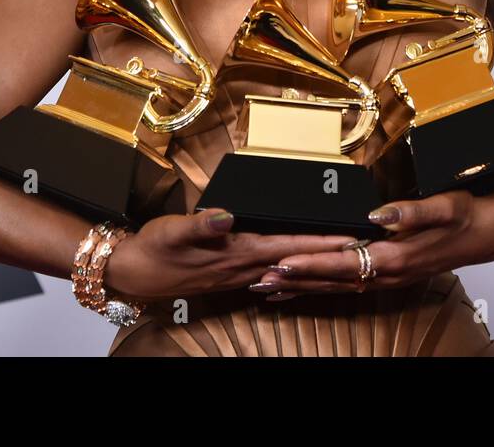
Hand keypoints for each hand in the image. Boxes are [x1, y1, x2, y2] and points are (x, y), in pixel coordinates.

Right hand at [102, 209, 359, 302]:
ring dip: (314, 265)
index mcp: (237, 252)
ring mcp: (237, 275)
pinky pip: (270, 275)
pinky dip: (290, 273)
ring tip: (342, 261)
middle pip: (297, 259)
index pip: (290, 245)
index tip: (351, 238)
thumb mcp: (172, 231)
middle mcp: (243, 268)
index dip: (322, 241)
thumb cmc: (152, 249)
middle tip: (363, 250)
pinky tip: (297, 274)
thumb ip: (201, 225)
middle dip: (330, 255)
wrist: (130, 274)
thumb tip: (227, 217)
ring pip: (286, 270)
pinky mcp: (229, 276)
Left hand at [251, 190, 493, 299]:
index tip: (283, 263)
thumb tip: (376, 214)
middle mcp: (386, 274)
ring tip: (270, 289)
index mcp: (394, 257)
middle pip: (332, 282)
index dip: (311, 263)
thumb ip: (409, 212)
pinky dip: (322, 288)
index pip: (343, 262)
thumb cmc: (462, 217)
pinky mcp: (387, 277)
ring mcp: (387, 279)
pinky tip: (304, 287)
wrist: (484, 234)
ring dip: (303, 289)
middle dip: (295, 282)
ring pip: (337, 288)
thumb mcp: (442, 207)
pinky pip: (348, 287)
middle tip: (260, 282)